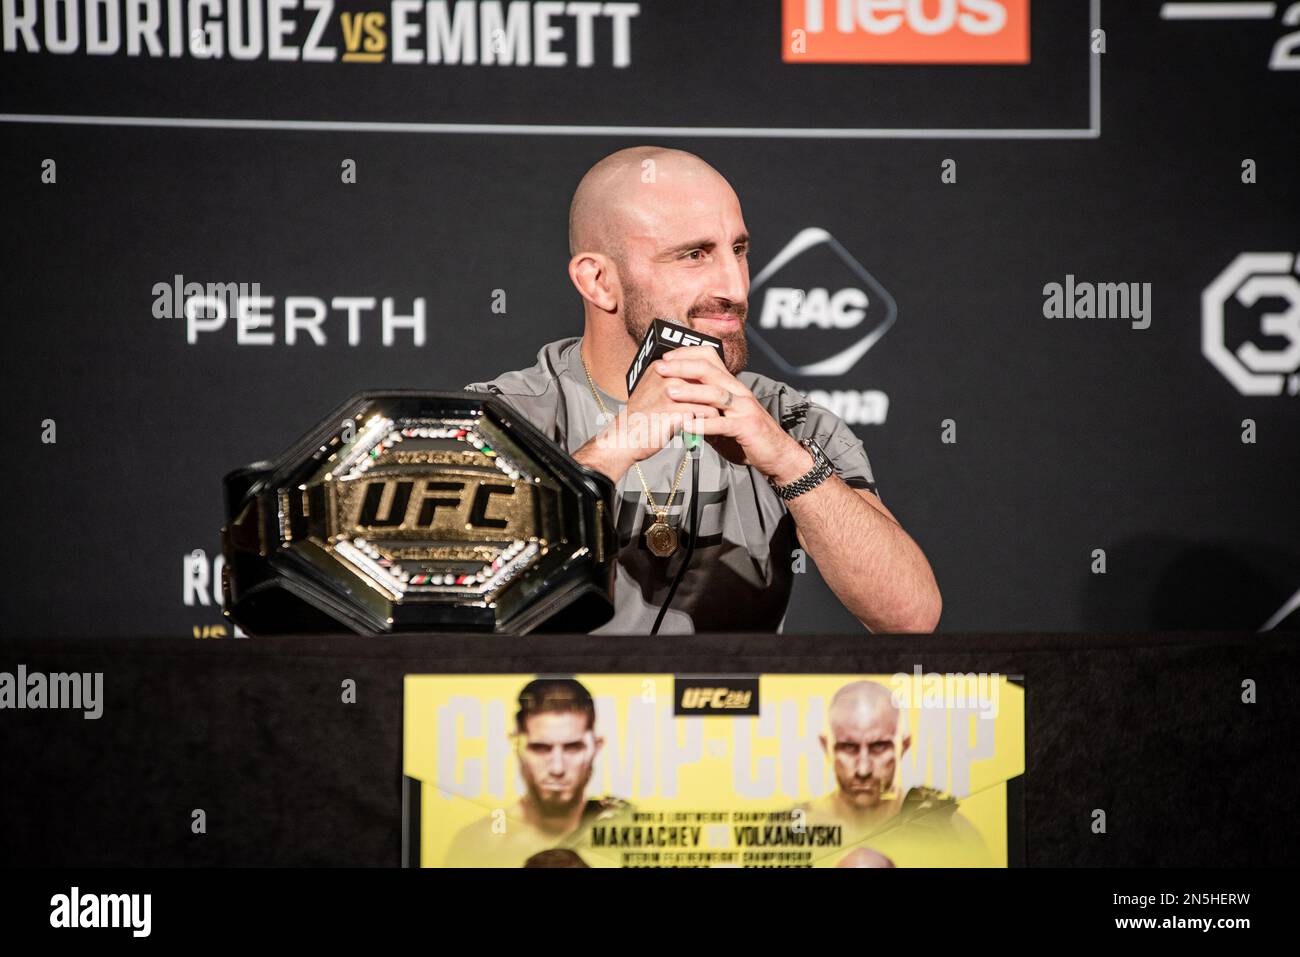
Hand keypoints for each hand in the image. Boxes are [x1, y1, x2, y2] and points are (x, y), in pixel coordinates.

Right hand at [573, 350, 722, 482]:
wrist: (624, 440)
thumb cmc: (640, 419)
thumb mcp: (652, 391)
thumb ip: (671, 380)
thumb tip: (695, 378)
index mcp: (659, 368)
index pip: (696, 363)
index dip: (709, 377)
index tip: (716, 389)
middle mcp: (664, 376)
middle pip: (705, 378)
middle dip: (716, 392)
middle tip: (723, 405)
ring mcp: (669, 393)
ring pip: (709, 395)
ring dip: (716, 407)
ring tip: (719, 418)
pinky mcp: (674, 412)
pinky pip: (705, 413)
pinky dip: (711, 421)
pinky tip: (711, 429)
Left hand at [655, 345, 813, 484]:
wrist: (776, 453)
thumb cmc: (747, 435)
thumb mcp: (722, 418)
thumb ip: (703, 410)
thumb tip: (678, 407)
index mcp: (731, 385)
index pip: (709, 358)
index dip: (686, 355)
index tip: (665, 358)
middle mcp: (738, 391)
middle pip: (708, 370)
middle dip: (682, 367)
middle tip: (660, 368)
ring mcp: (743, 408)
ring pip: (715, 393)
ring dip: (691, 392)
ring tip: (669, 392)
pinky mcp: (746, 427)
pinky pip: (723, 424)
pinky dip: (704, 425)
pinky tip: (687, 426)